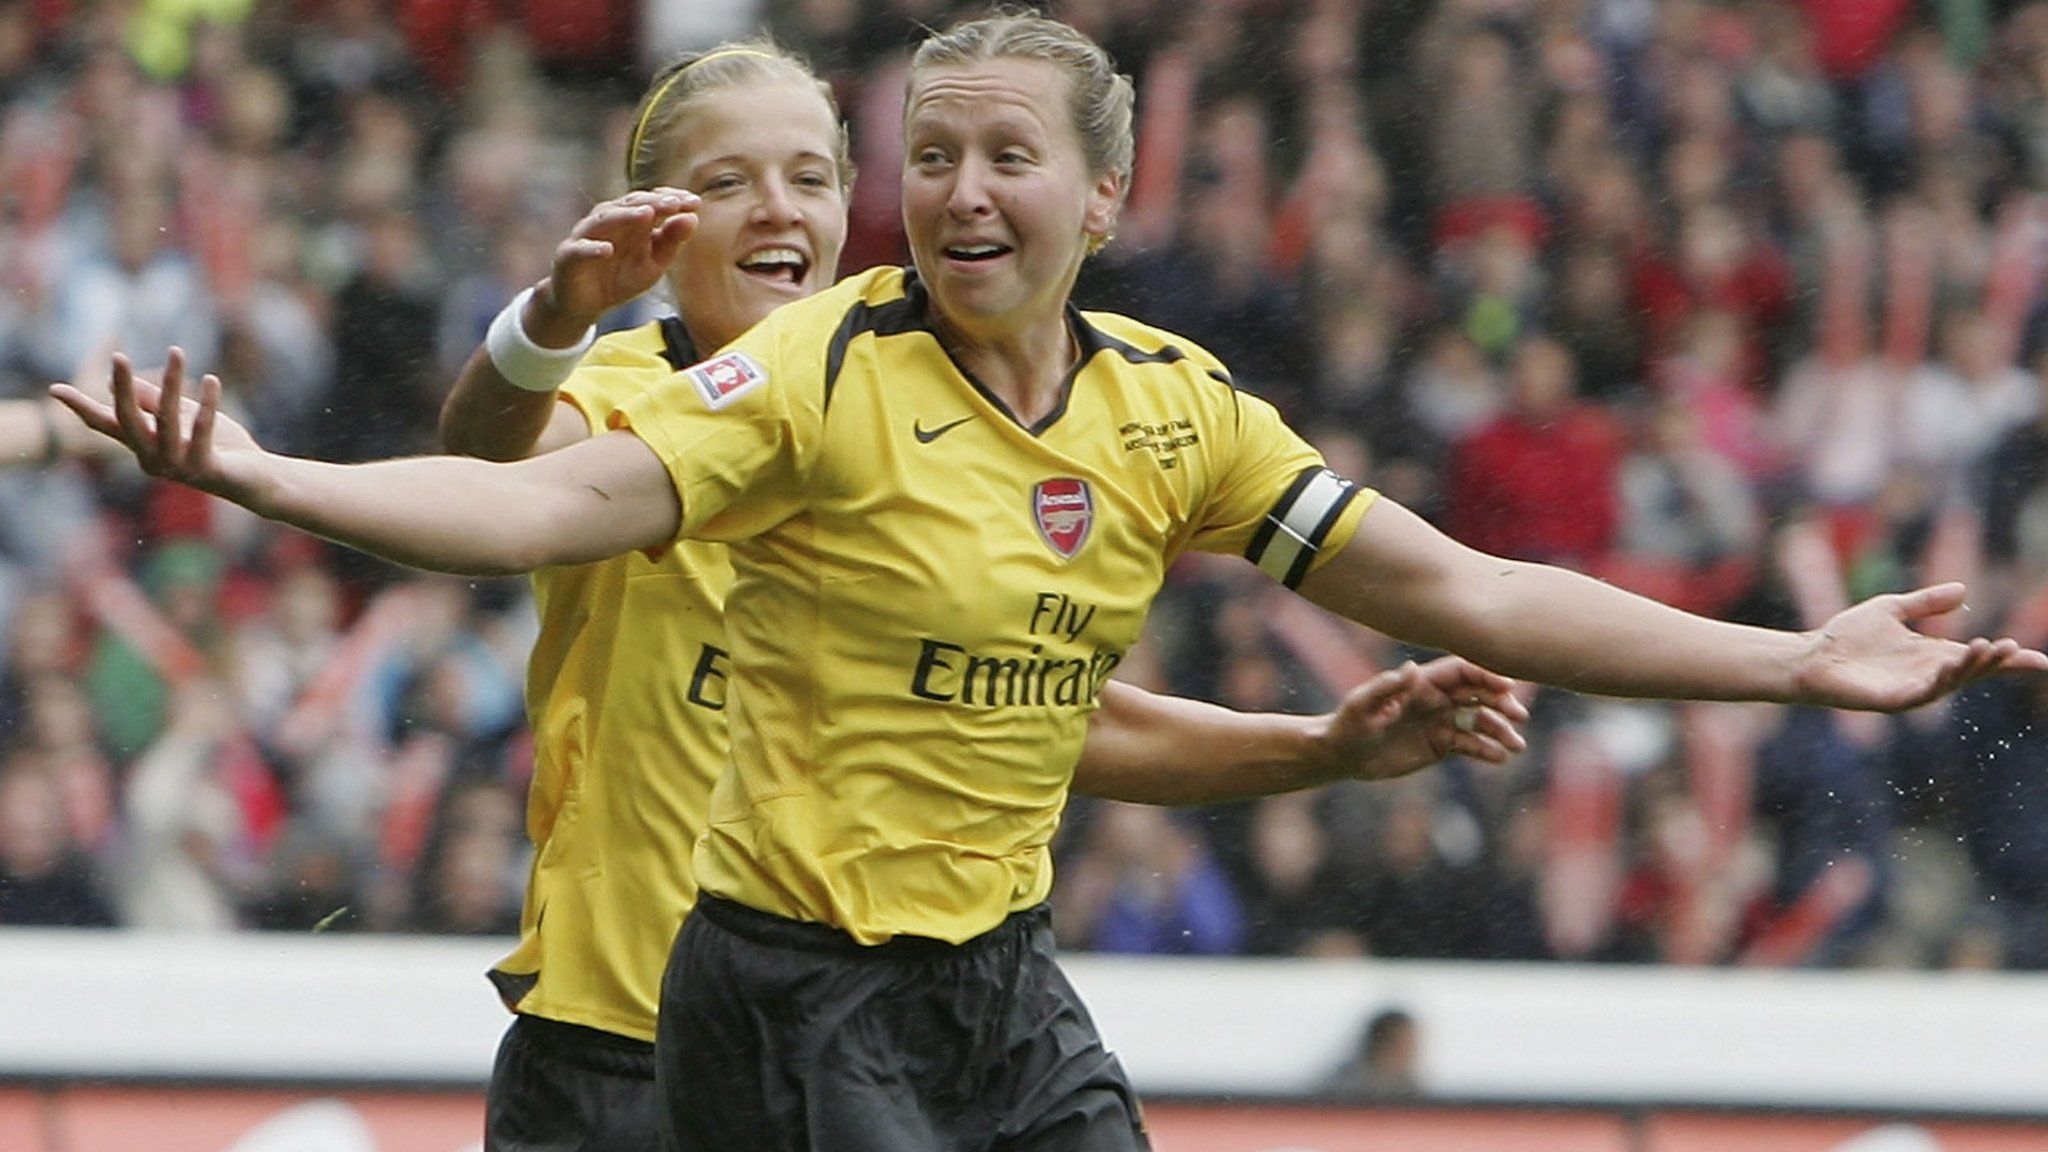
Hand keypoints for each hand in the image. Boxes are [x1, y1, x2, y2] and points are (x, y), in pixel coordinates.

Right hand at [50, 348, 269, 504]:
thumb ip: (153, 402)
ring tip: (177, 352)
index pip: (107, 425)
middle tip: (117, 355)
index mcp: (143, 447)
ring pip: (167, 421)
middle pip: (129, 421)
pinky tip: (211, 380)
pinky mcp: (205, 469)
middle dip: (122, 388)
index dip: (81, 408)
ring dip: (172, 383)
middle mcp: (153, 459)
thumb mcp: (182, 418)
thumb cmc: (218, 446)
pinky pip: (203, 432)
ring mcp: (178, 467)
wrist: (256, 479)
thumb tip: (117, 381)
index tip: (55, 389)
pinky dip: (207, 405)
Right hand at [532, 187, 698, 334]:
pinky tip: (607, 250)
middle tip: (675, 202)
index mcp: (631, 220)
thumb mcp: (653, 264)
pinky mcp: (569, 255)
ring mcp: (587, 235)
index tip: (695, 202)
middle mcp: (608, 220)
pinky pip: (580, 249)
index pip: (652, 201)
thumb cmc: (621, 278)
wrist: (585, 304)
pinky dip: (593, 248)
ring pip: (605, 218)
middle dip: (653, 202)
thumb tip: (693, 218)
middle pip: (630, 204)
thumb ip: (671, 242)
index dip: (672, 199)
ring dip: (625, 216)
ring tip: (646, 215)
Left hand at [1312, 656, 1528, 780]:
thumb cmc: (1347, 724)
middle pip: (1478, 694)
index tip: (1507, 687)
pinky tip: (1499, 757)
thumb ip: (1387, 687)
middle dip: (1501, 702)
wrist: (1343, 755)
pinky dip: (1486, 750)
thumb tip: (1412, 668)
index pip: (1461, 671)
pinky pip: (1470, 745)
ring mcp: (1441, 721)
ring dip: (1500, 730)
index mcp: (1421, 683)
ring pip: (1479, 721)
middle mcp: (1436, 698)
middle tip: (1518, 716)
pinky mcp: (1441, 744)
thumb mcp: (1362, 705)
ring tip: (1515, 746)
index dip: (1486, 675)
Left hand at [1795, 583, 2047, 710]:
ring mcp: (1911, 689)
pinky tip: (1950, 665)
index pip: (1976, 657)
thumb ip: (1926, 603)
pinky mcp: (1892, 700)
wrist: (1809, 655)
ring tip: (1989, 648)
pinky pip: (1922, 692)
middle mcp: (1927, 674)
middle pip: (1971, 670)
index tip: (2040, 661)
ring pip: (1951, 681)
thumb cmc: (1845, 635)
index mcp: (1931, 654)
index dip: (2007, 659)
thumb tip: (1965, 590)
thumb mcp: (1892, 609)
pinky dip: (1939, 680)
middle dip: (1995, 662)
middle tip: (2013, 649)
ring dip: (1971, 666)